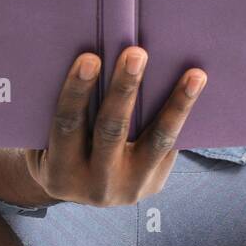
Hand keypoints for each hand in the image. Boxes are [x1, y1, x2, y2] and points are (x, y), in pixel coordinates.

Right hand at [23, 48, 205, 206]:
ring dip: (176, 105)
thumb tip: (85, 58)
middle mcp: (95, 186)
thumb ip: (62, 112)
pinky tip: (197, 88)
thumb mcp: (48, 141)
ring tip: (194, 76)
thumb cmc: (60, 148)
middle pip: (111, 130)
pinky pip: (171, 146)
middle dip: (124, 89)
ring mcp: (129, 188)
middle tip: (136, 53)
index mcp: (60, 173)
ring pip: (156, 141)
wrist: (80, 191)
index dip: (78, 92)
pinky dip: (184, 115)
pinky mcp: (154, 183)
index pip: (68, 126)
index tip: (90, 58)